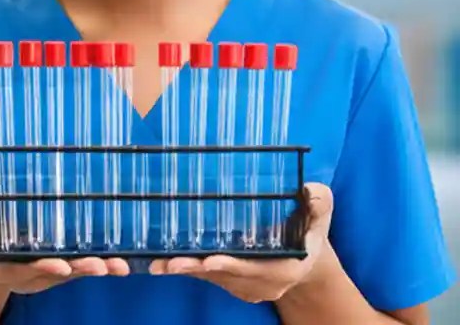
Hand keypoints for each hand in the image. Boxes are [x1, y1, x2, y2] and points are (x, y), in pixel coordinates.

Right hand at [0, 169, 128, 294]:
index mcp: (2, 265)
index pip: (23, 269)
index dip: (43, 267)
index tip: (61, 265)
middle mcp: (27, 274)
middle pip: (55, 275)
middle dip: (79, 270)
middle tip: (100, 266)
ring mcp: (44, 273)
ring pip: (72, 273)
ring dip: (96, 269)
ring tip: (119, 265)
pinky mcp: (58, 267)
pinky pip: (79, 266)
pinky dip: (100, 264)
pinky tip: (121, 260)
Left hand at [150, 183, 333, 302]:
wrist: (305, 256)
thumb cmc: (310, 229)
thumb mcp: (319, 213)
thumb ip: (318, 203)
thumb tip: (309, 191)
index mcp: (286, 268)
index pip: (258, 270)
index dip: (234, 266)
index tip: (212, 261)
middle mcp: (264, 283)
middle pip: (228, 276)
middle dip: (199, 269)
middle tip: (173, 262)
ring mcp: (246, 286)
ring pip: (212, 278)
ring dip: (186, 270)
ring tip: (159, 263)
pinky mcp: (231, 283)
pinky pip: (206, 276)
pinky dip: (186, 269)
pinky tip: (160, 262)